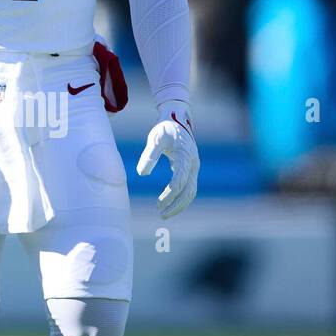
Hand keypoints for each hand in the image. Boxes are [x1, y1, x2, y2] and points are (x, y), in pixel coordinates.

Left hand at [136, 103, 198, 217]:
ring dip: (180, 205)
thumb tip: (142, 174)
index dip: (170, 194)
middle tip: (162, 214)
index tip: (159, 204)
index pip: (180, 180)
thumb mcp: (155, 137)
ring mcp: (194, 167)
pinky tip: (169, 204)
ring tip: (164, 214)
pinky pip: (189, 188)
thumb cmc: (165, 128)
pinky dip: (181, 198)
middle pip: (189, 190)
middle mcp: (193, 163)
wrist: (178, 120)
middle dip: (177, 205)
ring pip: (191, 191)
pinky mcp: (191, 169)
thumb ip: (149, 154)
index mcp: (185, 156)